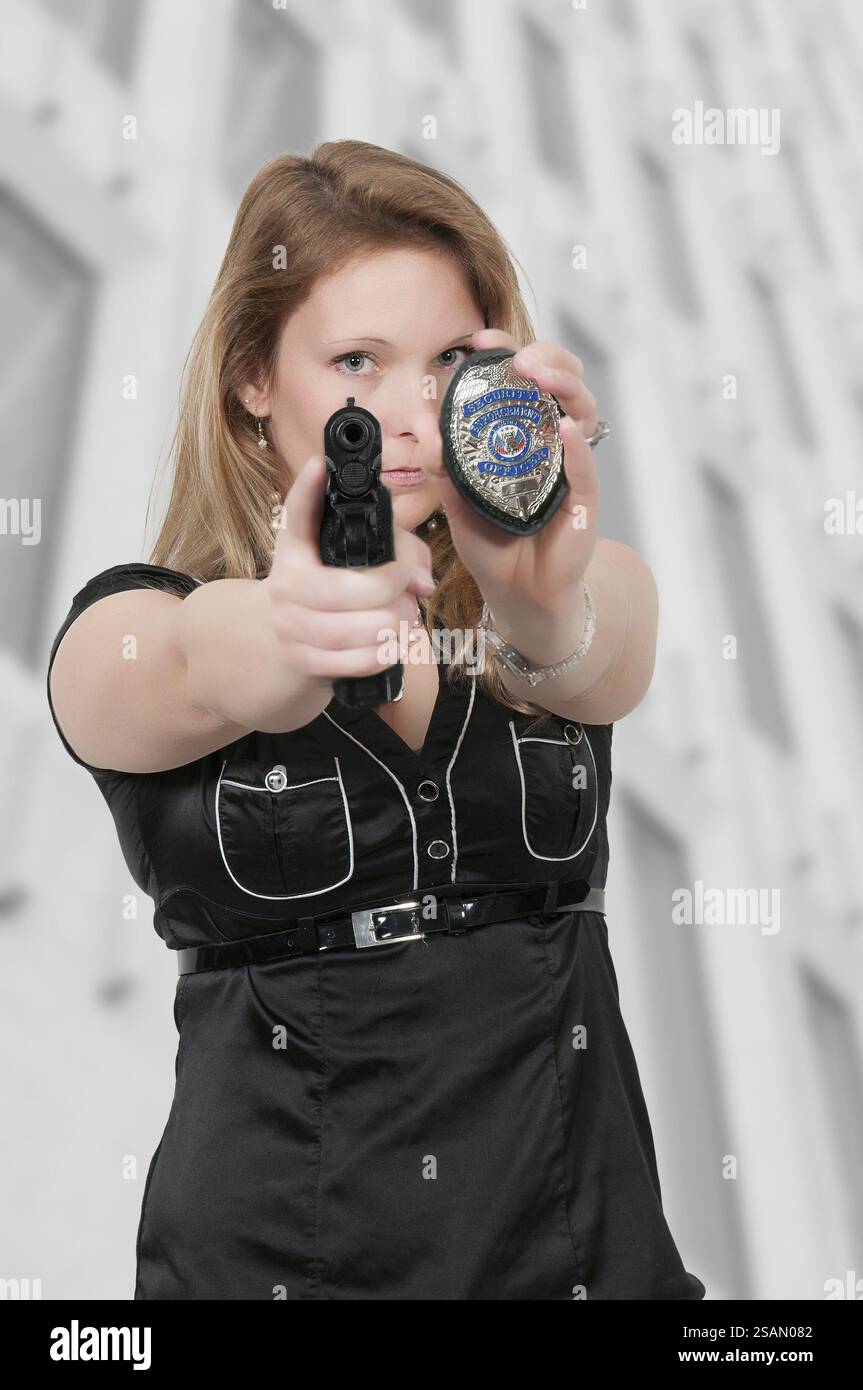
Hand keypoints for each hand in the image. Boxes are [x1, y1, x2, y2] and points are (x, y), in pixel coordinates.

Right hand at [265, 451, 436, 682]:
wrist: (286, 641)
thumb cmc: (334, 588)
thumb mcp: (353, 558)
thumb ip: (397, 551)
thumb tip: (422, 582)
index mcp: (295, 546)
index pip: (297, 514)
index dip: (308, 490)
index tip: (322, 465)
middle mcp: (285, 583)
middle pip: (348, 588)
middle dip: (392, 589)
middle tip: (406, 587)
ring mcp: (290, 626)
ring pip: (358, 629)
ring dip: (396, 623)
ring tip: (403, 615)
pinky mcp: (302, 662)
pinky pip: (358, 661)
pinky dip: (386, 653)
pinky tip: (390, 642)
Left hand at [417, 327, 600, 638]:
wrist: (514, 591)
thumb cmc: (491, 540)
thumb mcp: (455, 498)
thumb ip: (440, 462)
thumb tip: (419, 419)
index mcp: (521, 430)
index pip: (520, 378)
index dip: (505, 352)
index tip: (479, 341)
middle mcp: (550, 439)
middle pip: (562, 381)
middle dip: (544, 357)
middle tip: (518, 358)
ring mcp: (571, 465)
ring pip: (583, 411)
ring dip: (564, 386)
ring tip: (540, 376)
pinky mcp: (583, 499)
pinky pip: (584, 466)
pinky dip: (577, 445)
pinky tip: (564, 428)